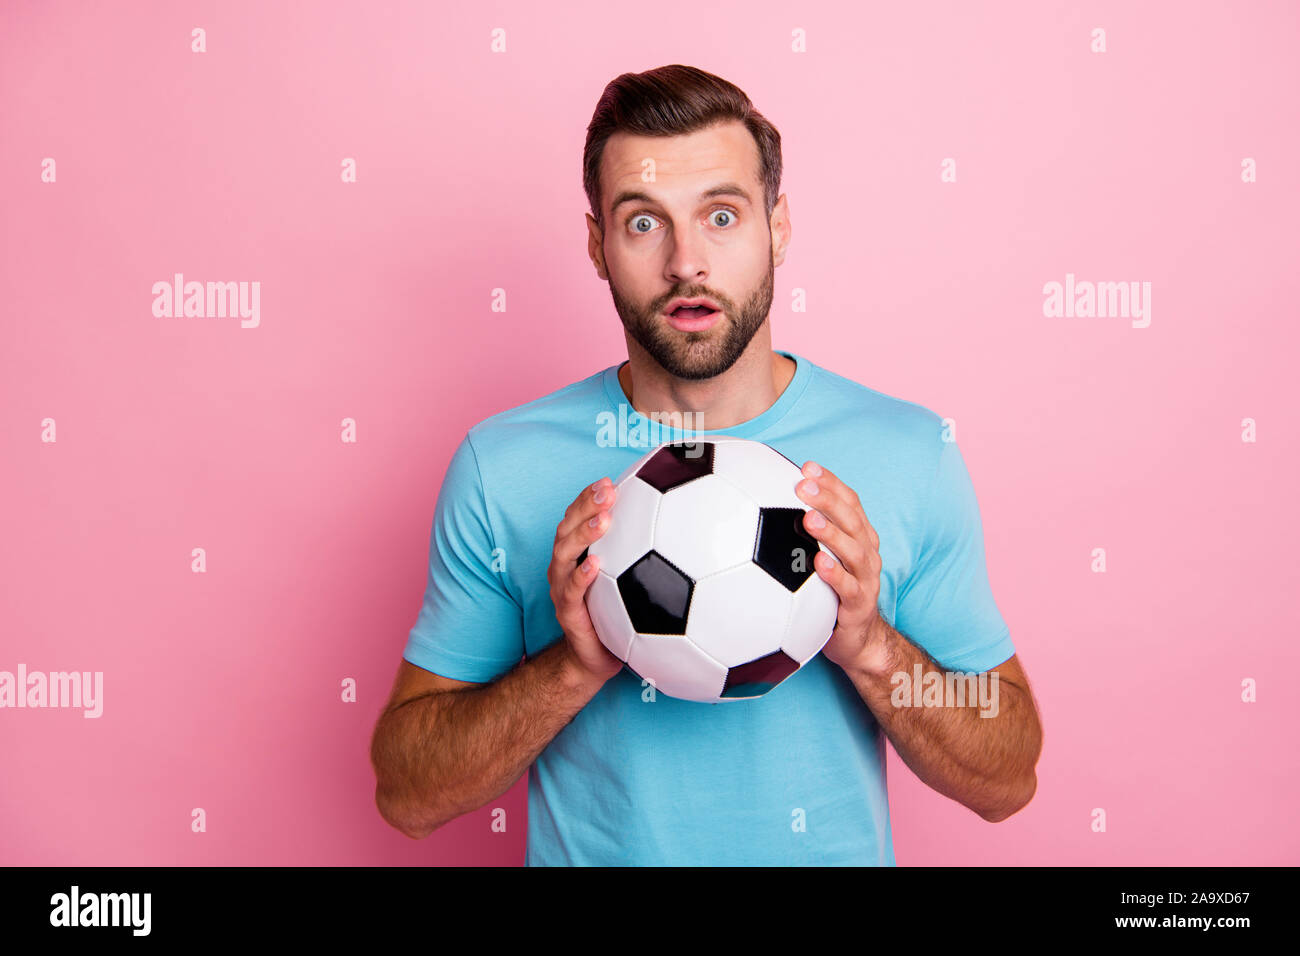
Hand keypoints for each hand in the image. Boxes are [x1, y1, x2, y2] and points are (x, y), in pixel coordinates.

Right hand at [547, 476, 623, 684]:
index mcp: (577, 554)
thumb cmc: (613, 614)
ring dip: (583, 534)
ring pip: (564, 554)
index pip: (576, 517)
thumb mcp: (626, 581)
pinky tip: (596, 564)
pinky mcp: (568, 612)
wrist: (594, 658)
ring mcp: (563, 588)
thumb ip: (638, 554)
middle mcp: (564, 566)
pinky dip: (581, 577)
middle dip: (585, 506)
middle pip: (567, 527)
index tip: (608, 480)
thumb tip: (675, 528)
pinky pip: (572, 591)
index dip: (588, 497)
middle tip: (607, 491)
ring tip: (604, 520)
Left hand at [795, 461, 886, 672]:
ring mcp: (866, 579)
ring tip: (809, 519)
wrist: (859, 640)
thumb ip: (806, 535)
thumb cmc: (834, 593)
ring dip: (831, 533)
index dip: (831, 483)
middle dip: (828, 499)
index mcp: (860, 537)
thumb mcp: (824, 559)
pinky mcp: (859, 605)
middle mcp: (867, 553)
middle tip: (802, 486)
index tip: (807, 467)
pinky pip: (848, 588)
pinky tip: (817, 563)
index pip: (850, 502)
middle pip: (852, 520)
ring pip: (853, 551)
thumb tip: (765, 508)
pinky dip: (834, 574)